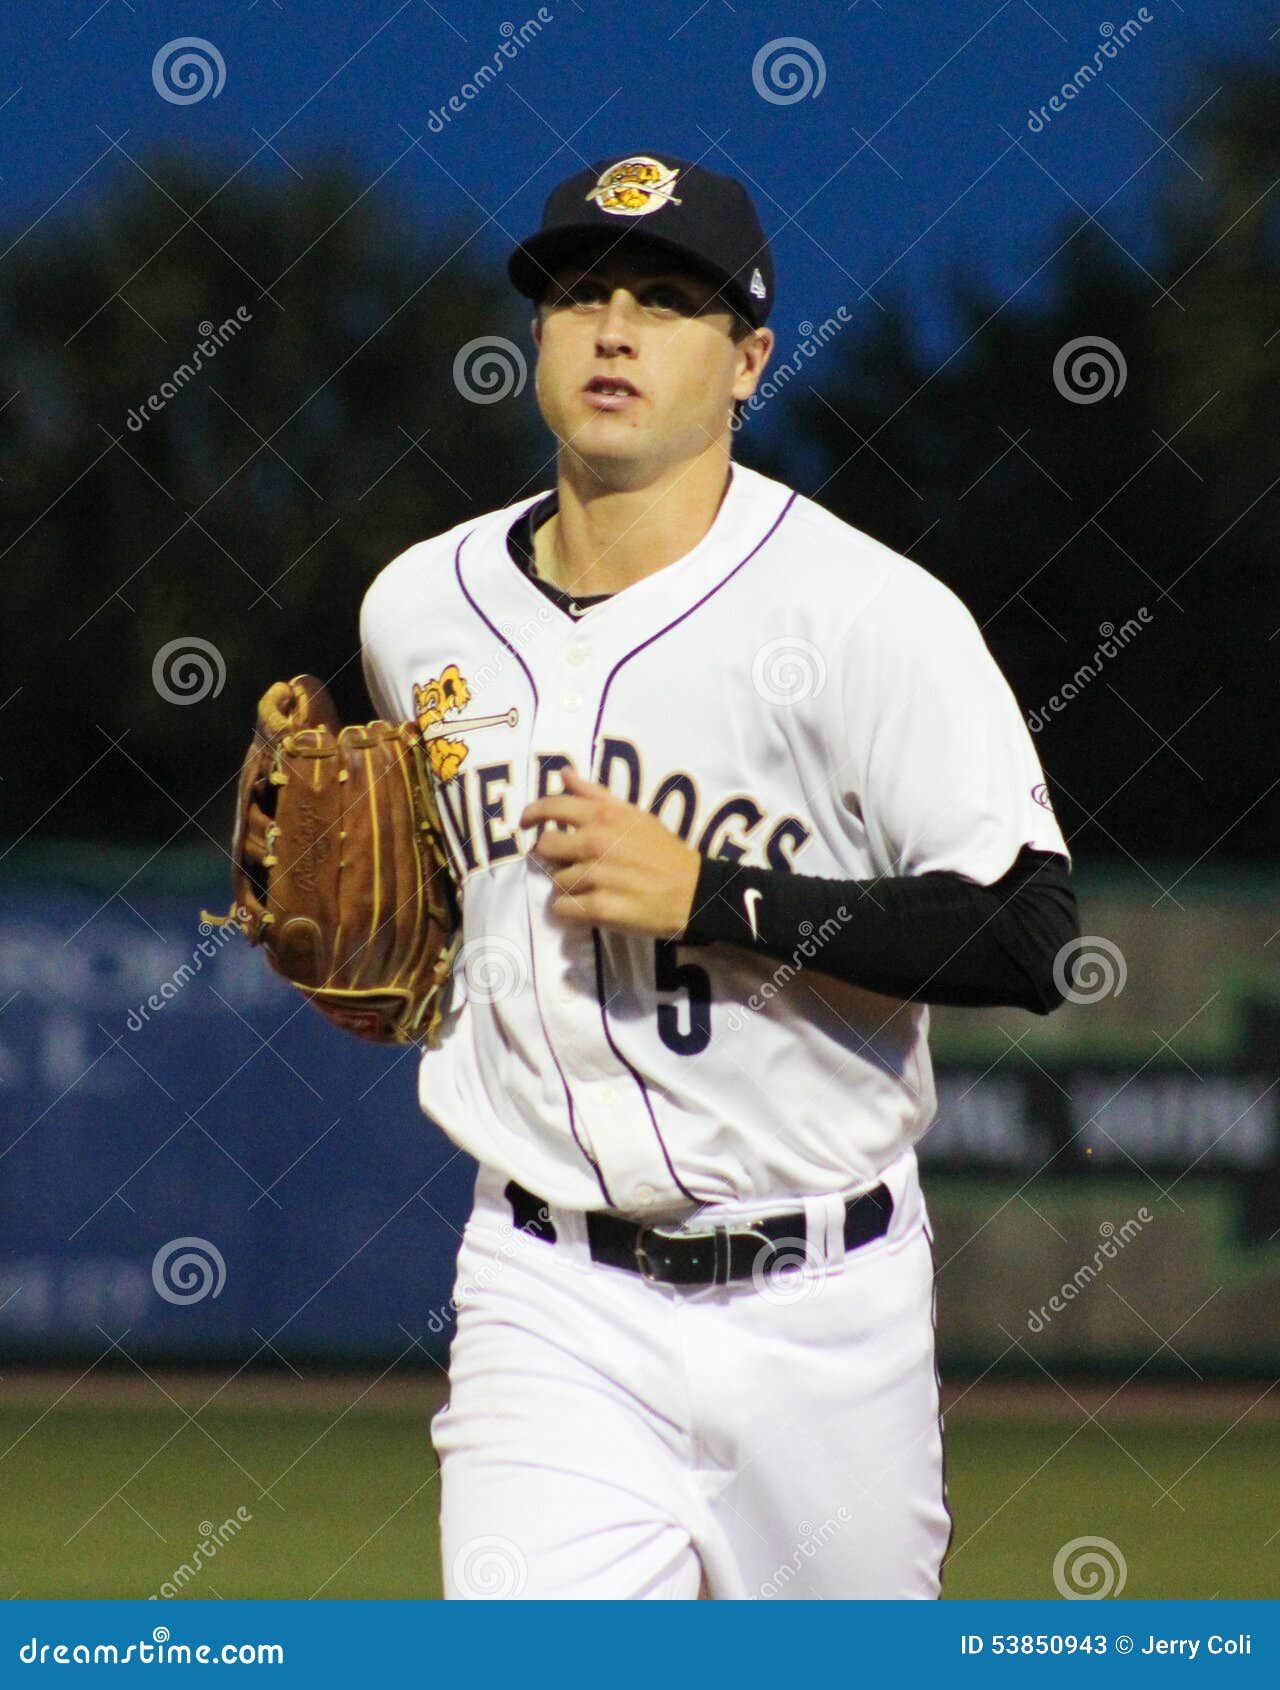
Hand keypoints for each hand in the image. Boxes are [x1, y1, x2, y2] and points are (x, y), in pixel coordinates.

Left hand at [520, 766, 701, 938]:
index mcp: (604, 816)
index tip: (526, 823)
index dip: (532, 813)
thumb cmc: (663, 851)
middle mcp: (595, 842)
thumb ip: (594, 794)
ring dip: (567, 885)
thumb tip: (563, 772)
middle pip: (544, 848)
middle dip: (551, 856)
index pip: (551, 807)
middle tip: (567, 861)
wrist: (692, 891)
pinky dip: (571, 910)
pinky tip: (589, 905)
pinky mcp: (598, 908)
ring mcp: (596, 876)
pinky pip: (562, 908)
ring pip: (555, 881)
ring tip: (591, 886)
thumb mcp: (634, 814)